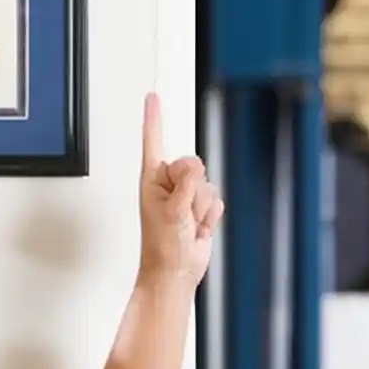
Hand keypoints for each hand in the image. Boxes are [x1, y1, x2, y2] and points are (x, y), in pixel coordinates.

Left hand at [138, 93, 224, 286]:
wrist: (176, 272)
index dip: (154, 118)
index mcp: (151, 179)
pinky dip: (210, 216)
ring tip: (187, 224)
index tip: (152, 96)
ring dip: (201, 207)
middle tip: (181, 213)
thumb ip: (185, 184)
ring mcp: (185, 194)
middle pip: (193, 164)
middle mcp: (168, 182)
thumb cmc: (162, 246)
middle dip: (192, 190)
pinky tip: (197, 228)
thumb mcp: (172, 211)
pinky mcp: (200, 206)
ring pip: (208, 183)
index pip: (153, 141)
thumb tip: (194, 167)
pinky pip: (217, 199)